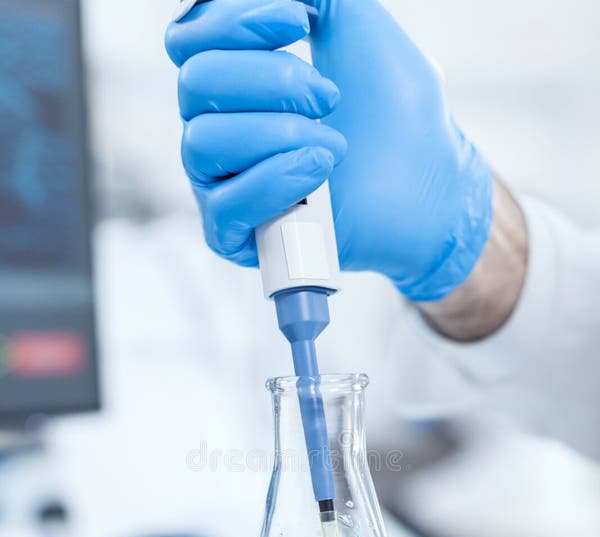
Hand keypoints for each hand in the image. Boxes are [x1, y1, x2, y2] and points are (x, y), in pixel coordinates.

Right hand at [165, 0, 492, 300]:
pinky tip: (318, 171)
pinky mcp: (235, 235)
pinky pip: (225, 204)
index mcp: (231, 78)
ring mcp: (220, 183)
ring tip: (334, 146)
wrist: (427, 185)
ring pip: (204, 142)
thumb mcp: (354, 23)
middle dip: (271, 81)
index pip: (187, 40)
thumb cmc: (393, 112)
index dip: (233, 20)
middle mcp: (214, 127)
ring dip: (278, 135)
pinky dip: (274, 181)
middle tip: (330, 97)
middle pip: (195, 84)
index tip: (300, 19)